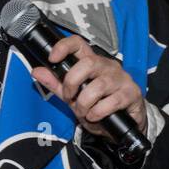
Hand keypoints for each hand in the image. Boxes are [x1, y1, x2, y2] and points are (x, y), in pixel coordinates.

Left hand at [30, 35, 146, 140]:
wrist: (124, 124)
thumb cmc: (99, 106)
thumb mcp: (74, 96)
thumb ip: (56, 84)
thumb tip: (36, 71)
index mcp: (92, 63)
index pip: (79, 44)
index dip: (64, 46)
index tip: (52, 58)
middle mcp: (108, 66)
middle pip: (88, 63)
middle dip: (72, 82)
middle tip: (69, 97)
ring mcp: (121, 79)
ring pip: (98, 85)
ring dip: (84, 103)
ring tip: (84, 112)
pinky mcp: (131, 93)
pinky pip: (112, 101)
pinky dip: (98, 112)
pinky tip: (95, 117)